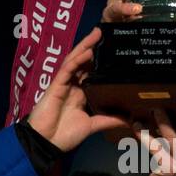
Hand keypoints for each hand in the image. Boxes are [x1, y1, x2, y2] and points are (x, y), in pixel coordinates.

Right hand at [25, 29, 125, 151]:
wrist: (47, 143)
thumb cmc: (65, 134)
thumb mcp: (93, 125)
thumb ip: (109, 120)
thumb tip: (129, 119)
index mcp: (81, 93)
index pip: (91, 71)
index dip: (100, 60)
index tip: (113, 49)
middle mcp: (73, 85)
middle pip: (83, 61)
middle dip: (93, 46)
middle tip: (105, 32)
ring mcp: (64, 84)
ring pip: (75, 60)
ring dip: (85, 46)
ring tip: (97, 33)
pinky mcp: (56, 85)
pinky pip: (67, 69)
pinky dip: (77, 60)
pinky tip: (87, 52)